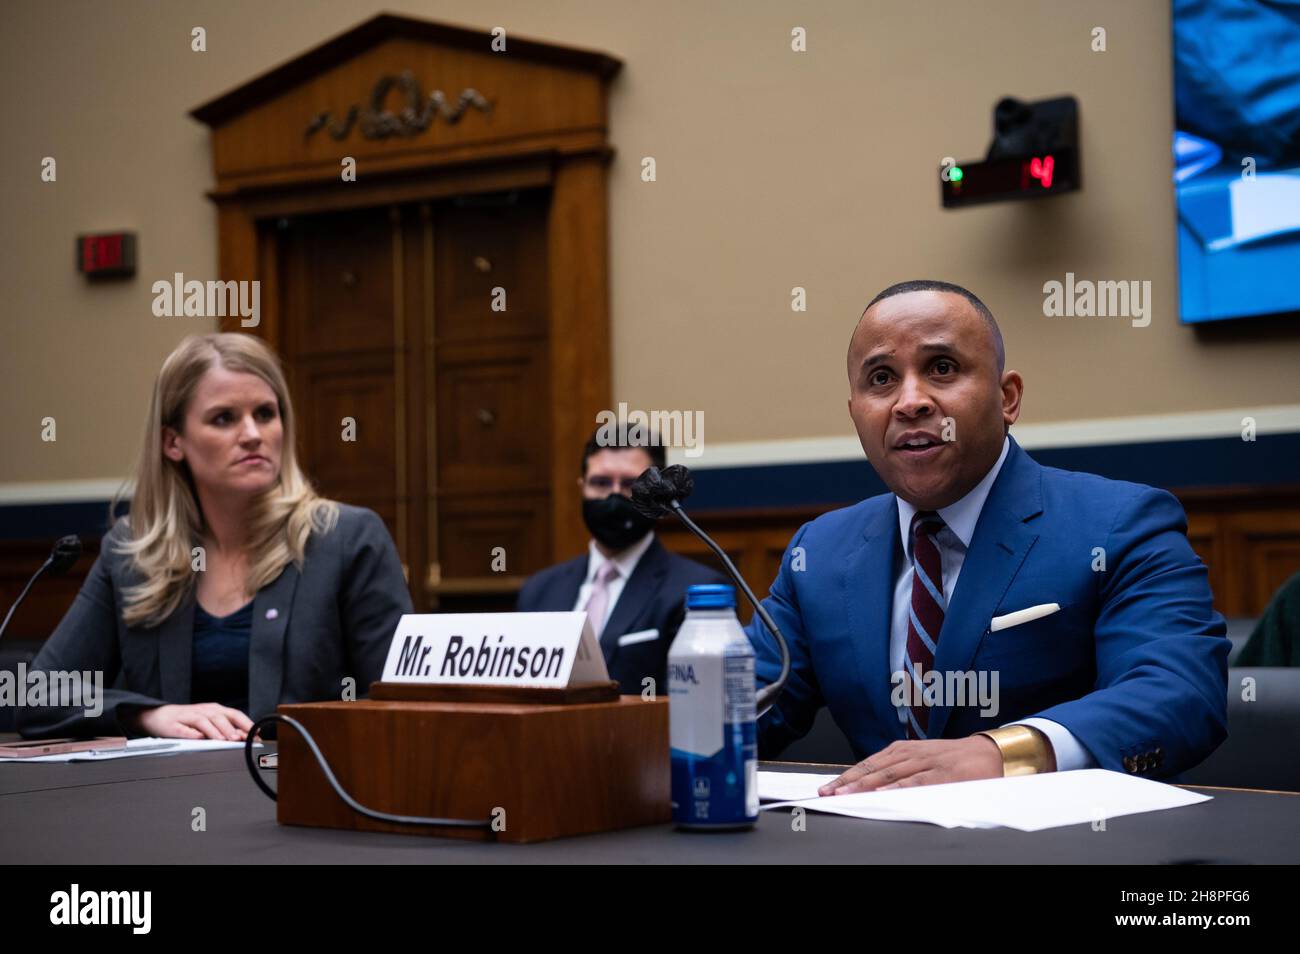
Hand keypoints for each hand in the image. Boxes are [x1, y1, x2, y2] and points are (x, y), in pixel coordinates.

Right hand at [130, 703, 252, 740]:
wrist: (159, 715)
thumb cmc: (188, 720)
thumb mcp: (210, 722)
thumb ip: (226, 728)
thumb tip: (244, 737)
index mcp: (215, 710)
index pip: (235, 714)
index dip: (246, 724)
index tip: (256, 734)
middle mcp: (205, 711)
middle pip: (221, 717)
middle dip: (231, 728)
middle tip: (239, 739)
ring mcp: (189, 716)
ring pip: (205, 721)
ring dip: (215, 731)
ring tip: (223, 740)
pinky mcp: (175, 725)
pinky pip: (184, 729)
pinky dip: (192, 733)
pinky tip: (198, 738)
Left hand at [818, 736, 1003, 794]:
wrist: (988, 752)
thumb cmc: (951, 759)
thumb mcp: (921, 760)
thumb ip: (899, 771)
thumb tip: (870, 786)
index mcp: (903, 749)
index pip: (869, 764)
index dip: (847, 776)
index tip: (829, 787)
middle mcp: (910, 753)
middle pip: (873, 769)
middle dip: (849, 782)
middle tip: (828, 792)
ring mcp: (926, 762)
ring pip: (890, 775)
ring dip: (865, 785)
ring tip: (846, 795)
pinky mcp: (942, 773)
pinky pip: (916, 781)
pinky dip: (898, 788)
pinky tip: (883, 794)